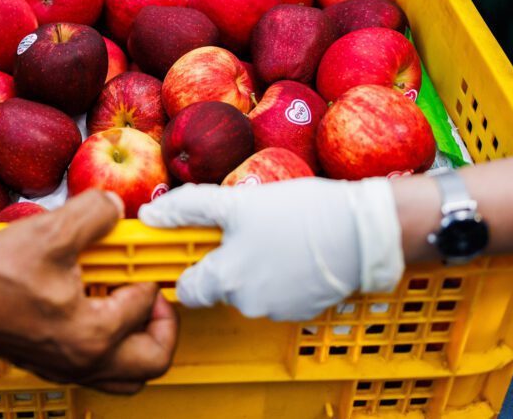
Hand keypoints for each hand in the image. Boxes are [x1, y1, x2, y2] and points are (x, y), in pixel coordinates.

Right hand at [0, 191, 176, 392]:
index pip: (145, 306)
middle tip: (156, 297)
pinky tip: (93, 309)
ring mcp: (66, 368)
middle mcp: (85, 361)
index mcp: (95, 334)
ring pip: (126, 375)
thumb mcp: (52, 233)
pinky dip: (110, 346)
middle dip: (164, 326)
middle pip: (152, 361)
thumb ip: (95, 214)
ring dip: (139, 343)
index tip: (142, 256)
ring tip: (132, 309)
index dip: (149, 275)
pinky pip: (97, 370)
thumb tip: (115, 206)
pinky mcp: (47, 364)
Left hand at [138, 179, 403, 320]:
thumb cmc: (300, 214)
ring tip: (275, 234)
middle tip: (244, 229)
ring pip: (251, 289)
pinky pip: (278, 293)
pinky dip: (281, 275)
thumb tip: (149, 213)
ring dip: (255, 266)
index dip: (189, 266)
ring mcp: (277, 311)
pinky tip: (295, 249)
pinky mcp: (303, 310)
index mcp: (226, 281)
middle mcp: (247, 304)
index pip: (187, 290)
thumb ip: (189, 208)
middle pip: (221, 286)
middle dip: (227, 260)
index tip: (194, 247)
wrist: (363, 231)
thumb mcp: (238, 203)